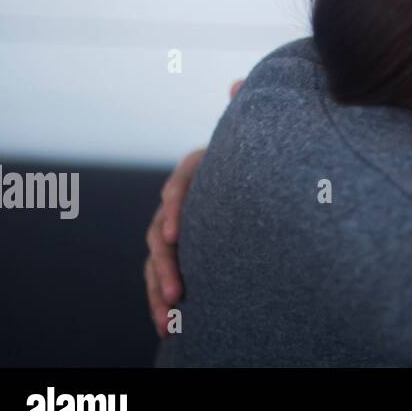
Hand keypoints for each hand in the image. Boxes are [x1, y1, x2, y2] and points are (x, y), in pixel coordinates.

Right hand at [143, 82, 236, 335]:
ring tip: (171, 318)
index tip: (174, 234)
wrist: (254, 178)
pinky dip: (162, 303)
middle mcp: (178, 201)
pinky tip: (169, 328)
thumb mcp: (253, 133)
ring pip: (156, 262)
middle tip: (178, 292)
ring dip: (159, 291)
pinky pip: (161, 279)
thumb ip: (246, 109)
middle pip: (160, 234)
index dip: (173, 209)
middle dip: (165, 264)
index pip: (179, 186)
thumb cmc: (255, 154)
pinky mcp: (177, 255)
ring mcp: (172, 229)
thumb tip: (238, 83)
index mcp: (197, 169)